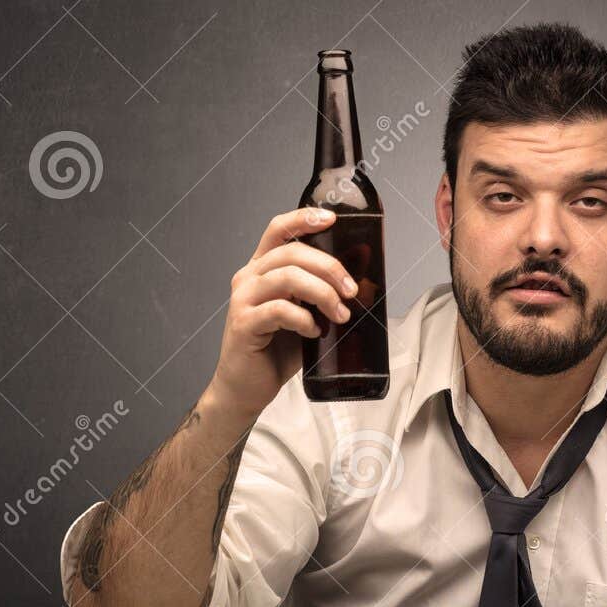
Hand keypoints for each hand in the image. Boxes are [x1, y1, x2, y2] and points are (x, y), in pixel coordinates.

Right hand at [206, 207, 355, 418]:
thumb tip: (363, 266)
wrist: (247, 388)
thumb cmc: (278, 351)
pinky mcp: (243, 324)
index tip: (333, 219)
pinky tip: (314, 332)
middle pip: (291, 252)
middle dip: (329, 267)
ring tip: (340, 315)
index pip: (278, 230)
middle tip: (351, 290)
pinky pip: (280, 310)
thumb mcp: (310, 314)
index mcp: (262, 269)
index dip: (304, 218)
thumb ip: (326, 290)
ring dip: (322, 293)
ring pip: (287, 277)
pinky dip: (304, 319)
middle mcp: (248, 278)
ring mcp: (243, 300)